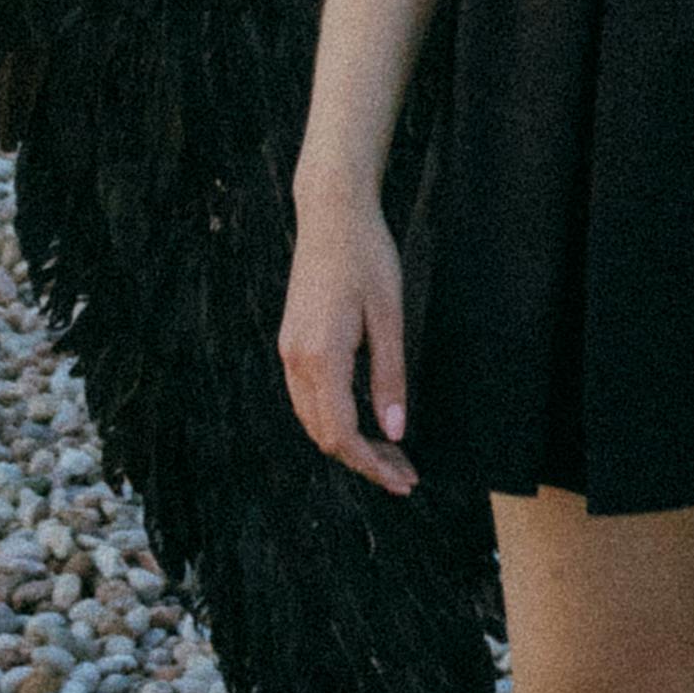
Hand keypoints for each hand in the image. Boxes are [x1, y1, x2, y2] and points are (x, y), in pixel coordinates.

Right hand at [280, 178, 414, 494]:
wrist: (331, 213)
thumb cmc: (367, 258)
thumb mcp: (390, 317)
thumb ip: (390, 377)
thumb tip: (395, 431)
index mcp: (321, 357)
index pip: (341, 435)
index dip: (372, 465)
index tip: (403, 479)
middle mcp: (295, 359)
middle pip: (324, 435)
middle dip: (363, 461)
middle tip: (404, 473)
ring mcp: (289, 350)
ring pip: (312, 419)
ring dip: (348, 443)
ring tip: (389, 452)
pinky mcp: (292, 340)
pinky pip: (307, 397)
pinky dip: (333, 419)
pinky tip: (362, 419)